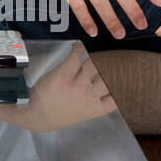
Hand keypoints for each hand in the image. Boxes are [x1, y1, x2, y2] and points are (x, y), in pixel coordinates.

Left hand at [2, 43, 116, 131]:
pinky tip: (78, 46)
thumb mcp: (83, 113)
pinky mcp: (64, 74)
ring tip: (95, 52)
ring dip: (96, 56)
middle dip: (112, 67)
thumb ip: (95, 103)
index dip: (122, 85)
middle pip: (109, 76)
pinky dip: (78, 49)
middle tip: (111, 58)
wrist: (37, 114)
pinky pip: (76, 57)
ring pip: (94, 64)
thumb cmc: (58, 114)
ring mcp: (78, 85)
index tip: (124, 77)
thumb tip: (105, 91)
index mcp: (97, 108)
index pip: (117, 95)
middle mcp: (90, 96)